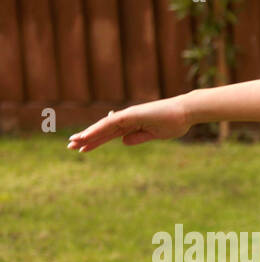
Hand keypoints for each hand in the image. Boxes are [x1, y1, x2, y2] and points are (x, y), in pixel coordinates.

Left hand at [66, 96, 192, 152]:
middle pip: (103, 130)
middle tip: (70, 146)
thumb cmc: (175, 122)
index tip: (83, 148)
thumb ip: (138, 137)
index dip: (95, 141)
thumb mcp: (155, 135)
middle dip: (87, 139)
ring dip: (88, 135)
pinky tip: (87, 136)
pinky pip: (111, 123)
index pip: (109, 134)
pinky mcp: (131, 115)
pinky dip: (98, 129)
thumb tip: (122, 142)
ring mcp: (128, 116)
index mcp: (132, 125)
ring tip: (73, 143)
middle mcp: (127, 119)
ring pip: (103, 127)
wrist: (186, 112)